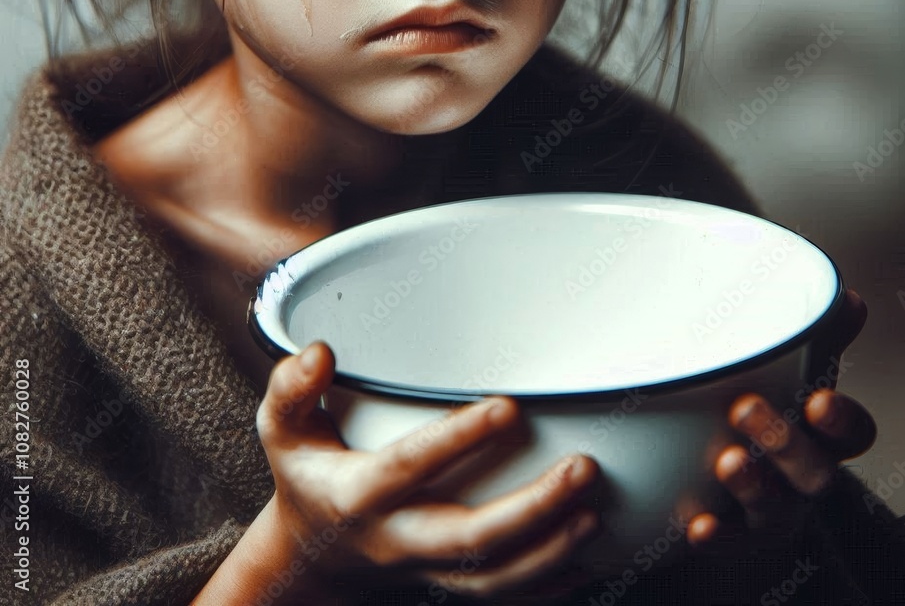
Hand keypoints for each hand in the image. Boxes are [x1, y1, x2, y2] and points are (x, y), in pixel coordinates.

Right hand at [255, 341, 602, 600]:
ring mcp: (422, 570)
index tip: (509, 408)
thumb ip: (291, 389)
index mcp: (358, 494)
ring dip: (548, 550)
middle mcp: (394, 539)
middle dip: (531, 509)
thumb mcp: (282, 431)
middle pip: (467, 537)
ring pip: (491, 578)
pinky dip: (544, 585)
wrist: (307, 559)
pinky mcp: (443, 585)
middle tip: (583, 469)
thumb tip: (320, 352)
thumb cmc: (306, 476)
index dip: (459, 439)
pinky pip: (497, 597)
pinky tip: (586, 560)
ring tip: (593, 513)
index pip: (411, 467)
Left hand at [688, 287, 875, 547]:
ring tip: (726, 460)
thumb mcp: (796, 375)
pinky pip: (730, 541)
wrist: (753, 492)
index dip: (840, 419)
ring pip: (775, 506)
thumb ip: (817, 337)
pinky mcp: (738, 536)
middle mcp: (807, 476)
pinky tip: (696, 524)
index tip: (818, 397)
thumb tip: (844, 293)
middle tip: (743, 408)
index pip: (852, 431)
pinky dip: (717, 533)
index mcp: (824, 434)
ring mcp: (775, 511)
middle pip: (814, 470)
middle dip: (784, 441)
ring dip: (753, 484)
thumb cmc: (778, 413)